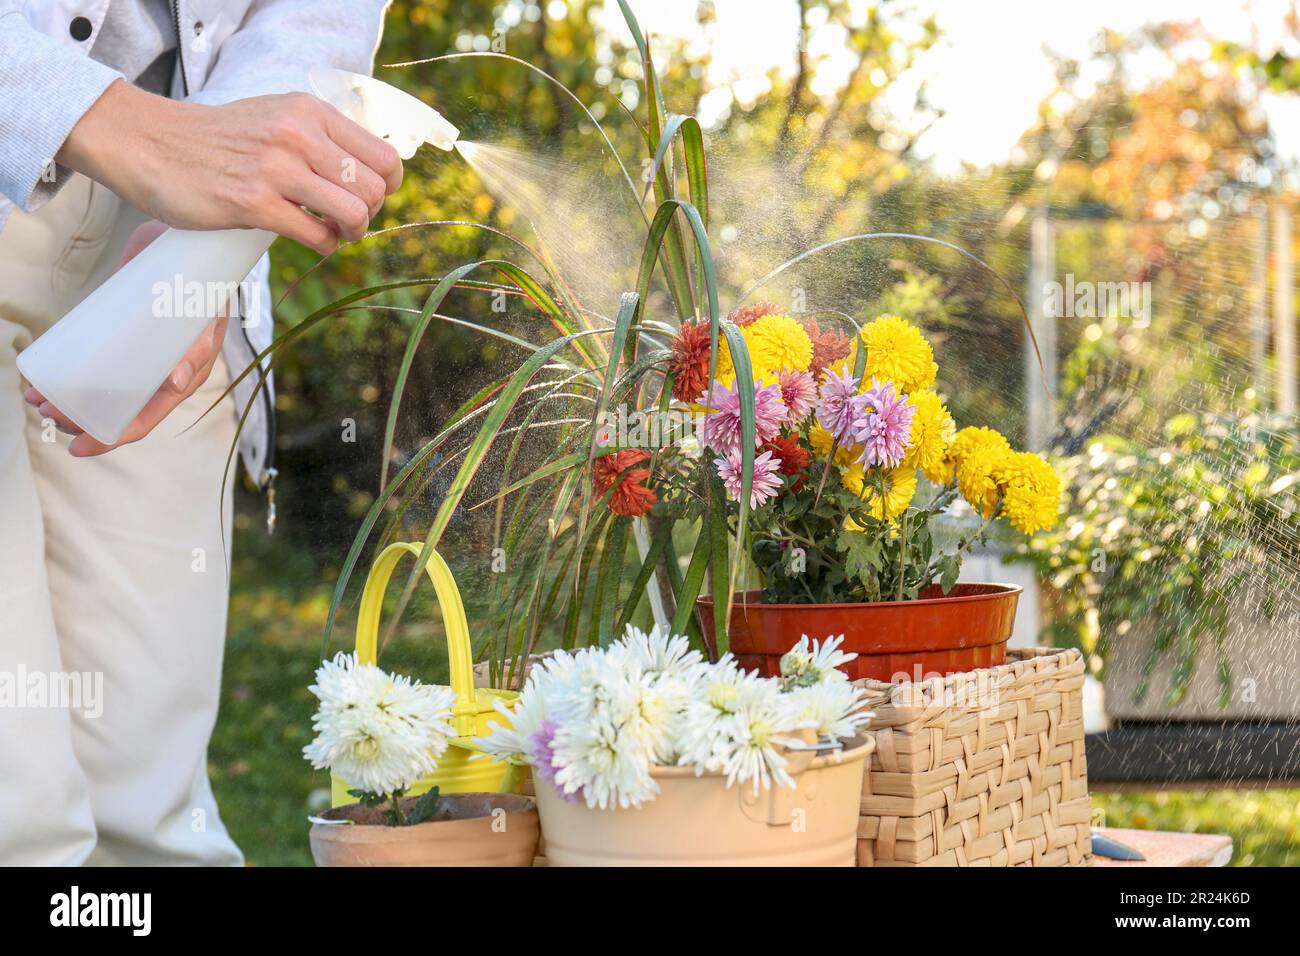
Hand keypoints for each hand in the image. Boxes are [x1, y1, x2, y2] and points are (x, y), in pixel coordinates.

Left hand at [25, 220, 228, 456]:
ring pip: (103, 386)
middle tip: (47, 412)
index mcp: (184, 375)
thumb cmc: (205, 280)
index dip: (113, 438)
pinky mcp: (123, 328)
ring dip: (70, 397)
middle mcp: (162, 369)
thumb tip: (176, 382)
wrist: (189, 237)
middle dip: (80, 417)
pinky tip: (46, 376)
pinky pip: (96, 358)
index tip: (79, 447)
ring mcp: (141, 350)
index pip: (147, 417)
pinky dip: (71, 369)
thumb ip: (197, 347)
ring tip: (38, 398)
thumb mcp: (207, 316)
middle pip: (119, 407)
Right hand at [57, 80, 402, 255]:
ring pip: (353, 213)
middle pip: (374, 190)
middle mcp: (298, 135)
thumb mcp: (276, 116)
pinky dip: (324, 247)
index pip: (384, 157)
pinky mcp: (253, 204)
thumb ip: (319, 137)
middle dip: (369, 214)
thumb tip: (365, 175)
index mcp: (309, 112)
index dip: (387, 187)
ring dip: (351, 234)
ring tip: (335, 234)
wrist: (150, 142)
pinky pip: (317, 236)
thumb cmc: (219, 138)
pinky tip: (314, 244)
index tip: (369, 197)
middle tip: (348, 221)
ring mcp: (276, 170)